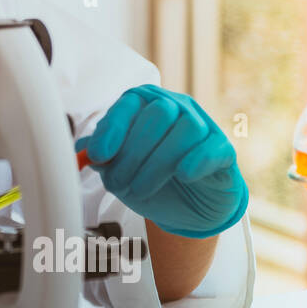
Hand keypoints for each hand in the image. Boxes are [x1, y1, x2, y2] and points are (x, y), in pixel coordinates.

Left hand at [76, 84, 247, 238]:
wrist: (189, 205)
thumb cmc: (152, 178)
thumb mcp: (119, 167)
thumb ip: (102, 154)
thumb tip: (82, 148)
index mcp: (147, 104)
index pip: (130, 102)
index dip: (112, 128)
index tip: (97, 156)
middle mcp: (177, 107)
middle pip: (158, 112)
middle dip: (132, 151)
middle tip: (117, 183)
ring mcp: (204, 126)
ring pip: (186, 129)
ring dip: (157, 163)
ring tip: (140, 189)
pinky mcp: (223, 150)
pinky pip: (214, 147)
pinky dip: (196, 160)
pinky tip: (182, 175)